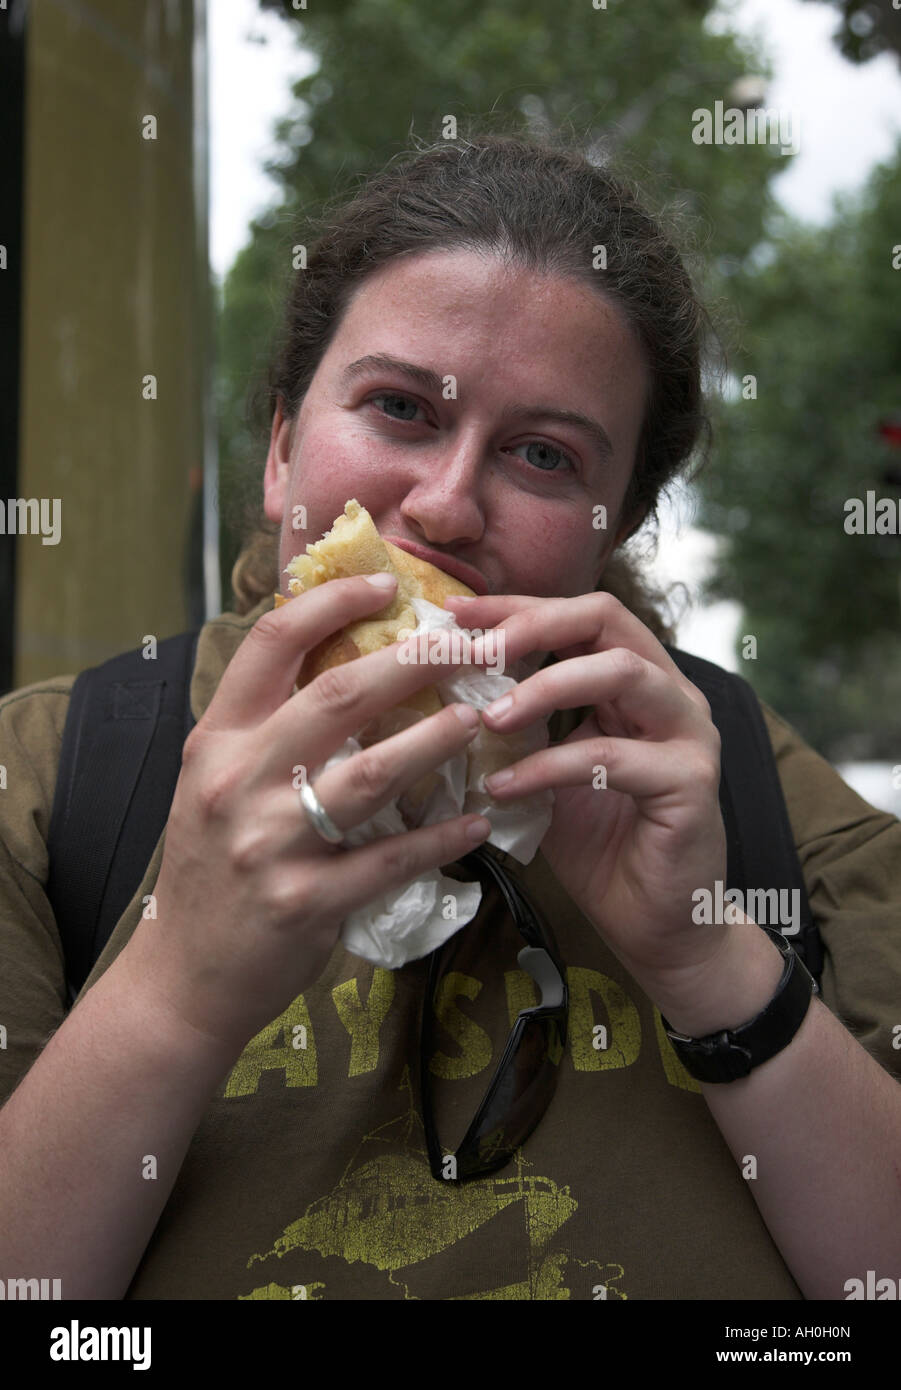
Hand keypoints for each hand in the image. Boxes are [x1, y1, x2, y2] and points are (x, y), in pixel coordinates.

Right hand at [125, 575, 491, 1053]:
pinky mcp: (303, 903)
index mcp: (216, 740)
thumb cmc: (210, 867)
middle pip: (339, 695)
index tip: (388, 583)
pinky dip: (440, 839)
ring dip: (437, 740)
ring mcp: (268, 844)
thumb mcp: (215, 782)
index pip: (272, 644)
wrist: (182, 976)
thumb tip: (342, 659)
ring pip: (372, 774)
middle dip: (414, 661)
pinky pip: (389, 862)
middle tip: (468, 645)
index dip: (333, 602)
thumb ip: (264, 728)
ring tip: (481, 718)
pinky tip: (478, 823)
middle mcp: (236, 781)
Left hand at [445, 590, 736, 1008]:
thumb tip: (444, 690)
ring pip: (620, 672)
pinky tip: (502, 785)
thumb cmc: (602, 846)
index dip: (516, 606)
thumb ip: (519, 727)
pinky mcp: (691, 782)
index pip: (579, 615)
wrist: (658, 926)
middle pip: (606, 619)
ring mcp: (689, 734)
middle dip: (531, 624)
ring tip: (487, 716)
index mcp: (638, 680)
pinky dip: (548, 766)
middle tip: (471, 649)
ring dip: (545, 685)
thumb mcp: (547, 770)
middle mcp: (672, 693)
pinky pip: (610, 756)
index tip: (454, 612)